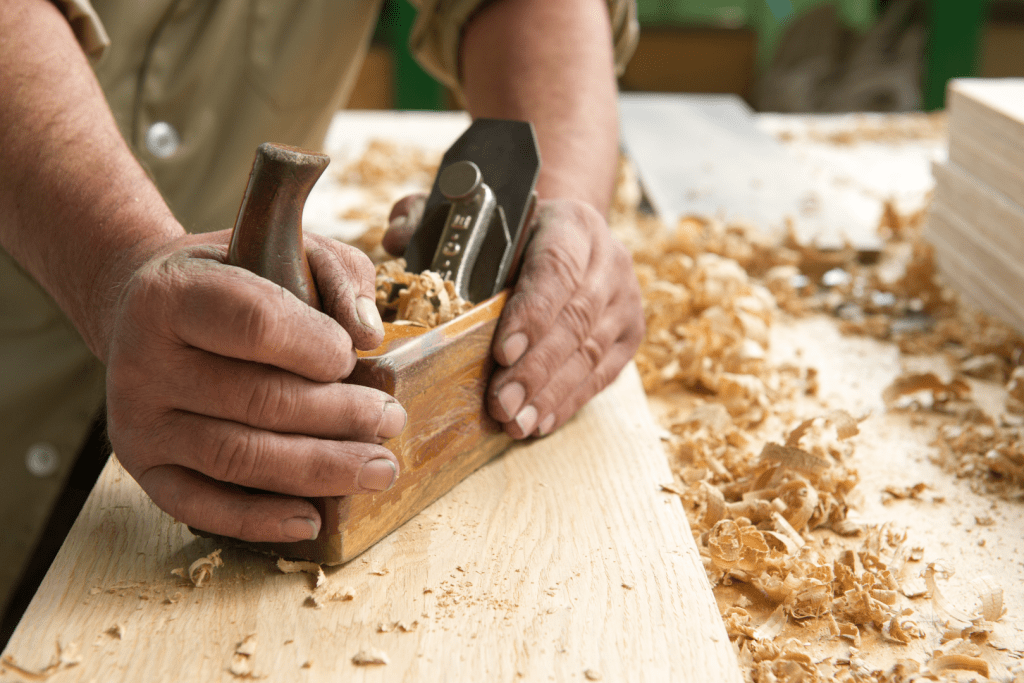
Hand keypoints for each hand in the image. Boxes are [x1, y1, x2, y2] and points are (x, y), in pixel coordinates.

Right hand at [105, 230, 405, 542]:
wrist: (142, 311)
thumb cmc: (232, 280)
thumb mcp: (284, 252)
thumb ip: (336, 276)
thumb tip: (368, 333)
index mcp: (173, 293)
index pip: (254, 324)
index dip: (316, 346)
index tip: (353, 356)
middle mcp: (144, 358)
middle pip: (257, 399)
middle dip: (339, 416)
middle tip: (390, 421)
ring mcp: (138, 418)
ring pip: (237, 457)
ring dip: (319, 469)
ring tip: (378, 468)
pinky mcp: (142, 465)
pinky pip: (200, 505)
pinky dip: (259, 520)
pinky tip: (311, 518)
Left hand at [386, 196, 643, 438]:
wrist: (569, 239)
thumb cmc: (510, 233)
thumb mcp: (471, 215)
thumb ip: (429, 218)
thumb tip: (396, 237)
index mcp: (573, 224)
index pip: (557, 270)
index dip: (532, 314)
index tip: (501, 352)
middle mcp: (609, 261)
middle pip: (575, 320)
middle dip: (536, 369)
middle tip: (501, 404)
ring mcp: (624, 301)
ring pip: (590, 353)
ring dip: (551, 394)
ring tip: (515, 423)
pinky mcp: (629, 335)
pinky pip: (601, 375)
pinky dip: (568, 402)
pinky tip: (539, 422)